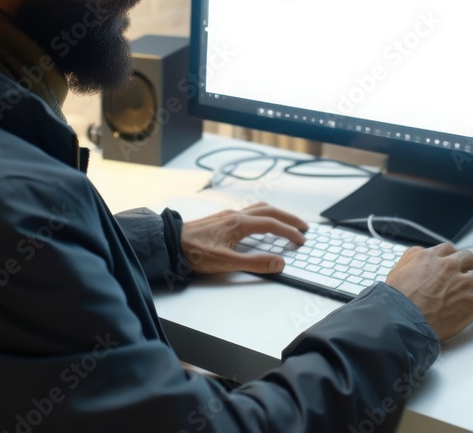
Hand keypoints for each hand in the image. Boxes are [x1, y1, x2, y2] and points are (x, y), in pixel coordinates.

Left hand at [180, 202, 308, 274]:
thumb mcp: (226, 263)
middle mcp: (236, 215)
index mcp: (239, 223)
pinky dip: (263, 214)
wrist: (169, 243)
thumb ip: (255, 263)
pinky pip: (249, 211)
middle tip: (303, 227)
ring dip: (277, 214)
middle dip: (289, 218)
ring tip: (287, 222)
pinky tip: (260, 223)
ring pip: (259, 208)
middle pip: (269, 211)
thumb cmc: (194, 253)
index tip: (302, 239)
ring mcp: (228, 215)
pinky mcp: (222, 218)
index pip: (272, 224)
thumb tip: (280, 263)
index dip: (289, 231)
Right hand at [385, 243, 472, 340]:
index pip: (448, 250)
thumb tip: (419, 255)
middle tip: (471, 272)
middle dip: (471, 265)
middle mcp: (448, 266)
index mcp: (430, 258)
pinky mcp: (472, 302)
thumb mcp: (397, 270)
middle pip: (469, 258)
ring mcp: (462, 283)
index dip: (453, 257)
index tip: (454, 263)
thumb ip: (410, 259)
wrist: (402, 319)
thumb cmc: (397, 300)